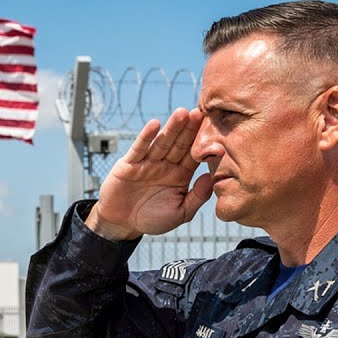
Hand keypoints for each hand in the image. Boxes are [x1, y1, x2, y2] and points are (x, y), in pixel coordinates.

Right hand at [88, 107, 213, 239]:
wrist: (122, 224)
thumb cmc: (152, 219)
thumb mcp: (180, 213)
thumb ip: (197, 197)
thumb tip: (211, 177)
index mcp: (181, 174)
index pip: (194, 155)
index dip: (203, 142)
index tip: (215, 130)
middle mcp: (166, 164)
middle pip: (180, 144)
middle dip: (189, 129)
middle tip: (200, 113)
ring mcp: (148, 162)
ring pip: (162, 142)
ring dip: (171, 128)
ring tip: (181, 113)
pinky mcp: (129, 164)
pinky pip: (139, 148)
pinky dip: (146, 137)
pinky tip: (154, 124)